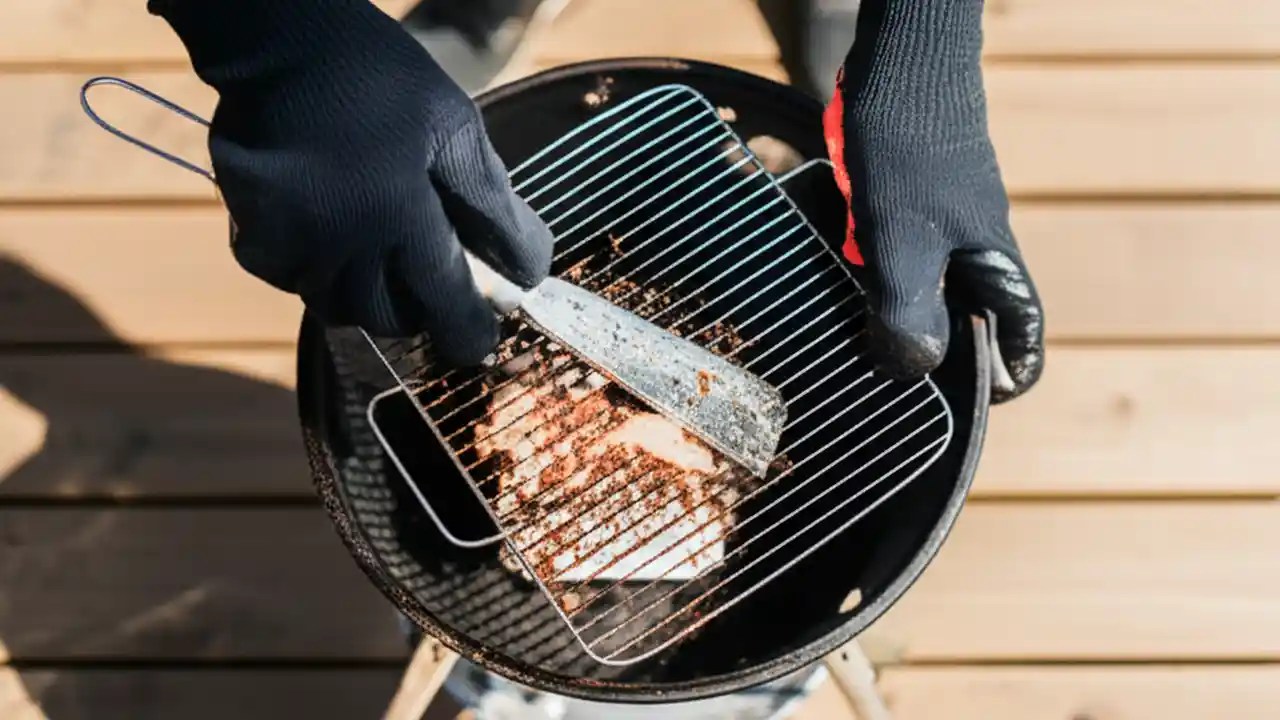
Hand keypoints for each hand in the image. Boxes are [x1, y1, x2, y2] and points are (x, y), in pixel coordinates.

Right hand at [149, 0, 553, 365]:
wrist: (279, 39)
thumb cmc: (380, 78)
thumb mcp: (455, 128)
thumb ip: (492, 205)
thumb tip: (528, 271)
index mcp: (399, 213)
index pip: (445, 303)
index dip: (469, 332)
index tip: (482, 342)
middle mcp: (339, 241)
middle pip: (386, 317)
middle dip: (417, 311)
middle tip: (432, 283)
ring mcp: (290, 241)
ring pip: (336, 307)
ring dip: (368, 297)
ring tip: (384, 258)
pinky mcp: (252, 233)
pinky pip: (291, 281)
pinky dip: (316, 275)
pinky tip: (331, 237)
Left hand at [823, 0, 1044, 402]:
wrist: (896, 65)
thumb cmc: (910, 147)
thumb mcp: (902, 240)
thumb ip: (909, 309)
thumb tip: (910, 370)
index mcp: (993, 267)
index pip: (1019, 338)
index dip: (1001, 380)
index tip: (965, 410)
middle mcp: (973, 251)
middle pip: (966, 321)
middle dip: (932, 353)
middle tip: (888, 379)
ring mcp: (940, 227)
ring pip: (922, 290)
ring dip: (890, 313)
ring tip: (851, 336)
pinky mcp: (906, 206)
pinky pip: (889, 255)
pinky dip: (867, 272)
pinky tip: (834, 277)